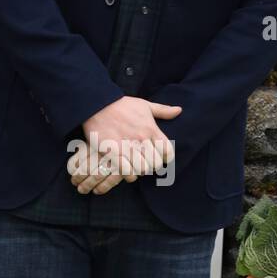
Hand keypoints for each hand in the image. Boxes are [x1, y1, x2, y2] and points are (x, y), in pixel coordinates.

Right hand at [67, 96, 181, 194]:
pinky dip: (128, 173)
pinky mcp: (112, 153)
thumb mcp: (144, 104)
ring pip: (142, 169)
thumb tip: (179, 110)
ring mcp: (127, 146)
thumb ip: (163, 110)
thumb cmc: (122, 105)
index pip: (168, 152)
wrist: (97, 104)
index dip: (165, 157)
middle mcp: (141, 139)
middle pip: (155, 164)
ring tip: (135, 164)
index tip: (159, 155)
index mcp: (151, 128)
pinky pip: (127, 172)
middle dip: (152, 164)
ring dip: (139, 169)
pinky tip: (125, 168)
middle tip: (145, 161)